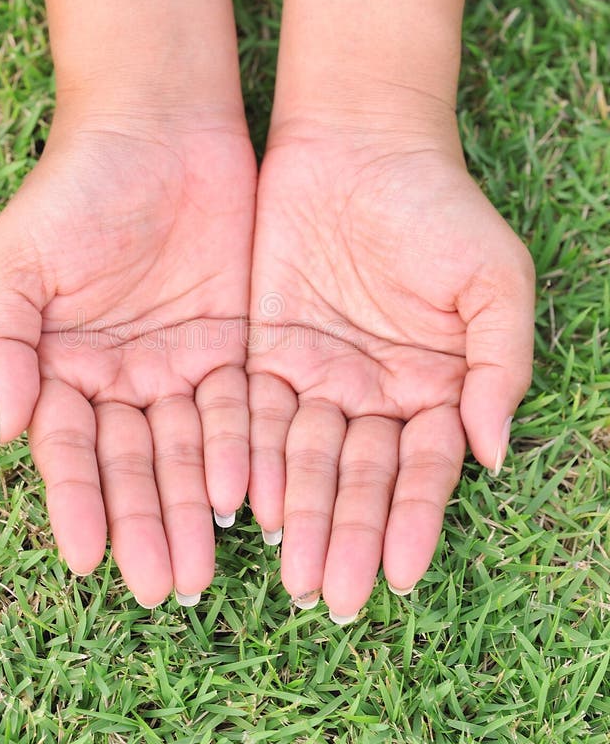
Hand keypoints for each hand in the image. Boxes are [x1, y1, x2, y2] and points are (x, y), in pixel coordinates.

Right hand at [0, 105, 255, 606]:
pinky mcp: (235, 346)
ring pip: (188, 451)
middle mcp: (122, 378)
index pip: (70, 449)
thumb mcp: (19, 258)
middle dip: (145, 524)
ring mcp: (180, 366)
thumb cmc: (78, 188)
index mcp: (65, 366)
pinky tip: (247, 500)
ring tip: (204, 569)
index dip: (78, 502)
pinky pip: (239, 410)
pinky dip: (240, 454)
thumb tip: (7, 432)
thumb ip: (3, 343)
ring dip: (194, 509)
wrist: (160, 128)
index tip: (89, 558)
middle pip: (134, 464)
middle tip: (162, 588)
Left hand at [247, 113, 533, 620]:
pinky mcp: (262, 349)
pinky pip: (254, 412)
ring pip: (302, 456)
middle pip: (356, 476)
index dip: (412, 520)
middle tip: (329, 598)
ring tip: (288, 571)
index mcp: (430, 385)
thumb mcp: (492, 279)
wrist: (358, 144)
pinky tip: (245, 502)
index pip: (421, 468)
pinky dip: (251, 456)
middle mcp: (370, 392)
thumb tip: (491, 452)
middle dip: (345, 534)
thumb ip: (498, 365)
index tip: (399, 576)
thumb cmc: (436, 206)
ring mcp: (315, 374)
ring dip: (297, 513)